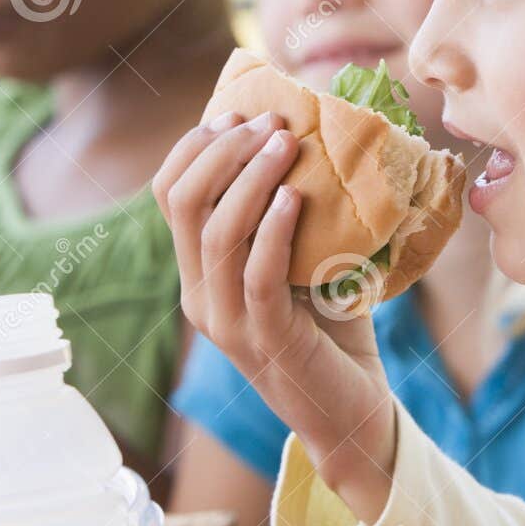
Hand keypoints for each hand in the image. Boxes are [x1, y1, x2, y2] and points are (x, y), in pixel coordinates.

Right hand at [153, 113, 397, 522]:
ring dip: (250, 179)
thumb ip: (297, 214)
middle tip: (271, 122)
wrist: (354, 412)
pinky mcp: (265, 340)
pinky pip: (256, 275)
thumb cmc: (334, 331)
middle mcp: (201, 296)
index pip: (170, 194)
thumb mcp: (307, 260)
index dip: (196, 146)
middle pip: (183, 203)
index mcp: (200, 274)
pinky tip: (294, 197)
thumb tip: (317, 136)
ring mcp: (228, 321)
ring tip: (286, 143)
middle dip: (223, 150)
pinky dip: (272, 230)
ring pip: (215, 234)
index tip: (237, 113)